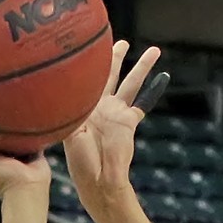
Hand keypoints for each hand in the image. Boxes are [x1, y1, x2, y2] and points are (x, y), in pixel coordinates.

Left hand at [62, 40, 159, 209]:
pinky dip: (153, 91)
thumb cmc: (78, 160)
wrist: (98, 179)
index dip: (86, 63)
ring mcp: (115, 113)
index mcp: (81, 106)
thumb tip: (58, 88)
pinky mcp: (129, 122)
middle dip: (116, 58)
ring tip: (154, 51)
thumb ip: (69, 110)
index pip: (84, 79)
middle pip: (110, 75)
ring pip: (131, 84)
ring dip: (142, 67)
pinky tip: (163, 78)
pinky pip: (143, 103)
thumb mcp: (68, 131)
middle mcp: (99, 106)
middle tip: (121, 42)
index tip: (87, 44)